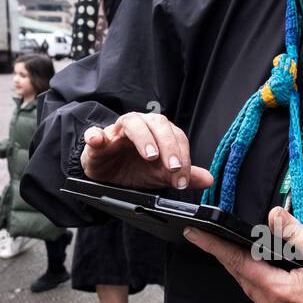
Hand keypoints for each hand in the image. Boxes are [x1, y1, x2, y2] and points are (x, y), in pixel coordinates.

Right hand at [81, 111, 212, 191]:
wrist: (107, 174)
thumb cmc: (135, 168)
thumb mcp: (161, 175)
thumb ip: (184, 175)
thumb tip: (208, 180)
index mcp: (158, 132)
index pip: (176, 136)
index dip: (183, 156)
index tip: (183, 178)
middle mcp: (141, 125)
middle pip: (158, 123)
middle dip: (168, 145)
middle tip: (173, 166)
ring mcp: (117, 130)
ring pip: (132, 122)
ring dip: (143, 137)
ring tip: (150, 155)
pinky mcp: (97, 140)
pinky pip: (94, 133)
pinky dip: (95, 135)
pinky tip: (98, 141)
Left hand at [185, 205, 302, 302]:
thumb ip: (294, 232)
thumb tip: (274, 216)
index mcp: (279, 291)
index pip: (236, 263)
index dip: (213, 247)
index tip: (196, 234)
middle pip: (242, 278)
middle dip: (231, 257)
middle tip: (218, 239)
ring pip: (253, 292)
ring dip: (249, 273)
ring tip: (249, 256)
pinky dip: (263, 288)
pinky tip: (270, 277)